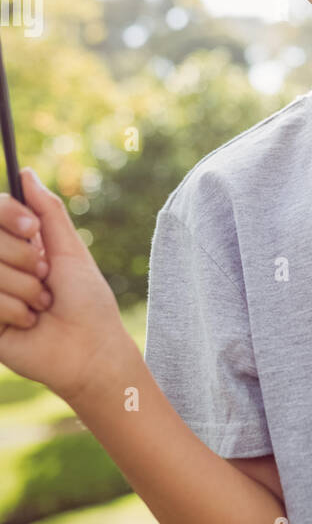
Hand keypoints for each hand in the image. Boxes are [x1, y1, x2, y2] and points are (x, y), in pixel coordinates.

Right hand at [0, 167, 125, 406]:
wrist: (90, 351)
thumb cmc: (88, 301)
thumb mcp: (70, 250)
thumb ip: (47, 211)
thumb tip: (25, 173)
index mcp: (19, 244)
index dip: (8, 216)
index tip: (33, 231)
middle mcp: (0, 264)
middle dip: (24, 258)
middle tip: (46, 276)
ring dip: (25, 288)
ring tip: (43, 304)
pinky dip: (17, 310)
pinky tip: (30, 323)